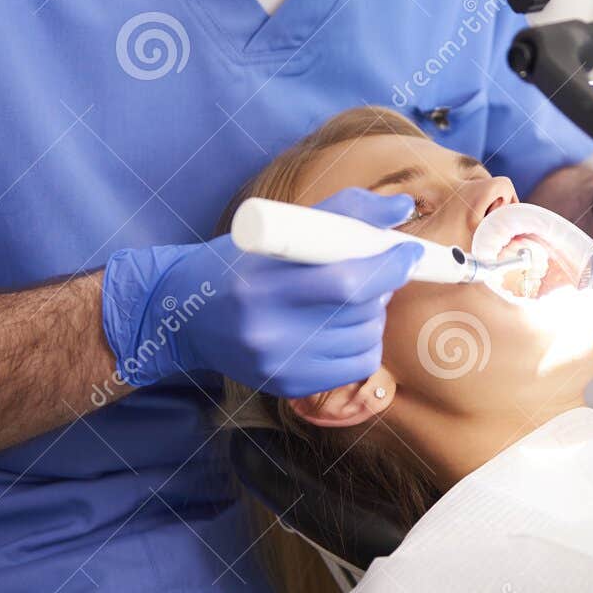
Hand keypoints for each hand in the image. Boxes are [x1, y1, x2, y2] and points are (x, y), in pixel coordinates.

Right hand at [102, 189, 421, 397]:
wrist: (185, 315)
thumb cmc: (238, 262)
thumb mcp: (280, 228)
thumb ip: (344, 212)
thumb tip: (402, 206)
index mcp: (262, 284)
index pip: (347, 283)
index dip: (388, 267)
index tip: (407, 252)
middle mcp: (268, 331)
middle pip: (361, 311)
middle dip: (381, 286)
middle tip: (371, 270)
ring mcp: (279, 365)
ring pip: (367, 339)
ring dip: (374, 315)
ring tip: (348, 299)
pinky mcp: (289, 386)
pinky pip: (359, 366)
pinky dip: (364, 343)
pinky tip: (341, 326)